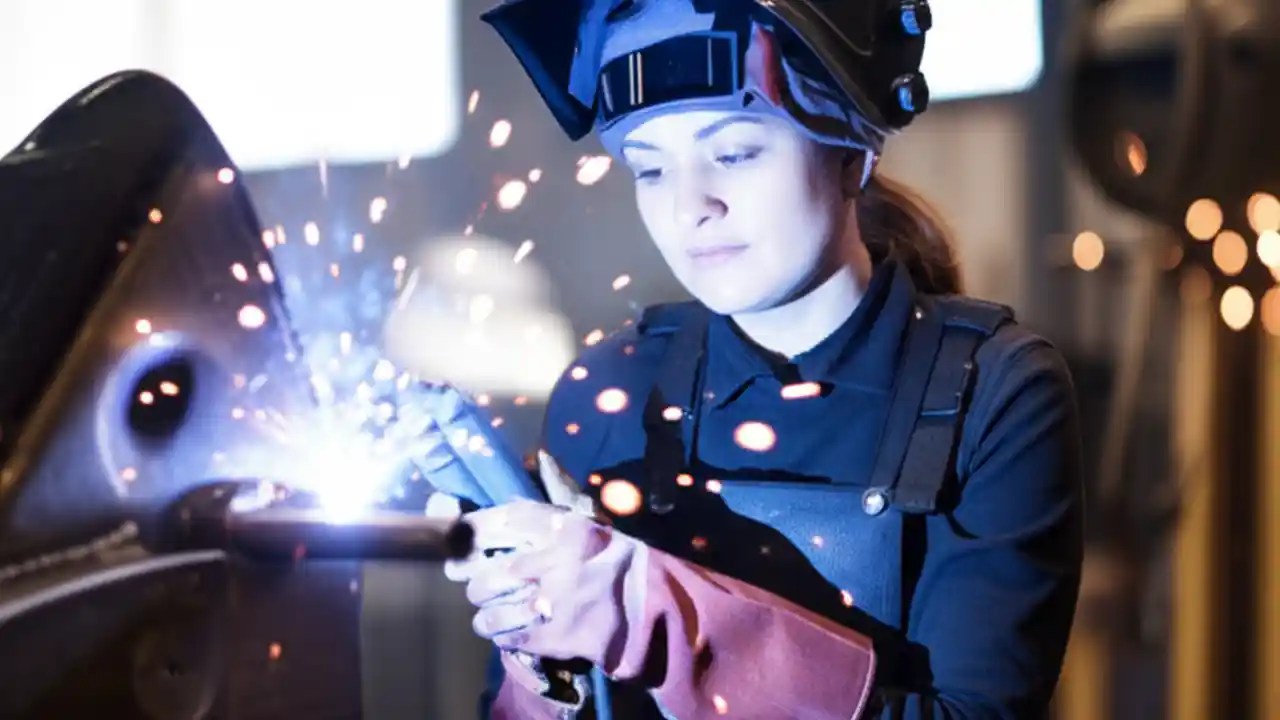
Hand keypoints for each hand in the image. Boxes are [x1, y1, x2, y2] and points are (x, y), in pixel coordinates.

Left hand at [443, 497, 640, 670]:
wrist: (649, 605)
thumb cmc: (614, 562)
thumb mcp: (584, 528)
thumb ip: (546, 516)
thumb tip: (510, 496)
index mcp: (565, 530)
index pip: (507, 520)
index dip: (476, 529)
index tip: (458, 535)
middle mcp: (557, 562)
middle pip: (492, 574)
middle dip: (476, 584)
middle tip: (473, 587)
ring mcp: (556, 602)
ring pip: (497, 612)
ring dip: (486, 617)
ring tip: (485, 619)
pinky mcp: (558, 635)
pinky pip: (514, 638)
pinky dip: (504, 637)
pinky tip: (504, 634)